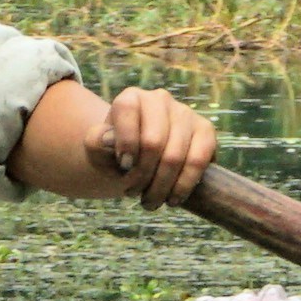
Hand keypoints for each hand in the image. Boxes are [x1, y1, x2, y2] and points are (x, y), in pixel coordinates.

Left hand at [70, 83, 220, 207]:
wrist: (139, 162)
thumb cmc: (114, 155)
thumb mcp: (97, 150)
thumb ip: (95, 142)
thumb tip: (108, 139)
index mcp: (131, 98)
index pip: (128, 112)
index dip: (125, 144)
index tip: (123, 168)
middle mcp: (160, 99)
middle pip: (153, 142)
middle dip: (142, 175)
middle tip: (132, 194)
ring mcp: (185, 113)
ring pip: (175, 156)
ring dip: (161, 187)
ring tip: (149, 202)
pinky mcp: (205, 130)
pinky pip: (199, 160)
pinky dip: (184, 185)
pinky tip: (173, 199)